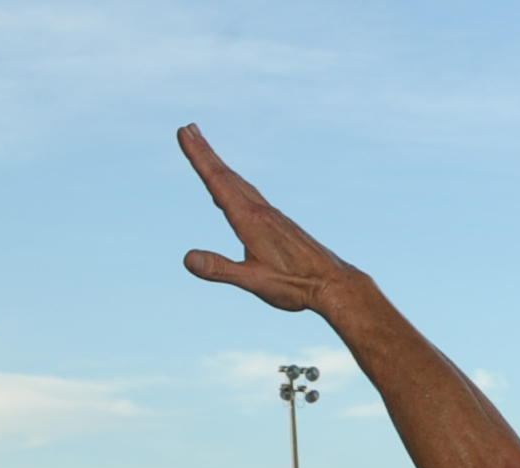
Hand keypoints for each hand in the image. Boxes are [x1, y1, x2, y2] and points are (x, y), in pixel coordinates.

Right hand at [179, 125, 358, 315]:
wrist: (335, 285)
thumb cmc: (297, 285)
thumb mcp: (254, 281)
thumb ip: (220, 269)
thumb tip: (187, 259)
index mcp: (250, 220)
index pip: (217, 182)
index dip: (199, 157)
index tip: (184, 133)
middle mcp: (261, 212)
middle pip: (227, 176)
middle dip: (205, 152)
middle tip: (188, 129)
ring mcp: (272, 216)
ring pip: (240, 184)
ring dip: (220, 166)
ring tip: (205, 150)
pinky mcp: (280, 224)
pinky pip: (251, 197)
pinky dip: (235, 185)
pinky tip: (232, 190)